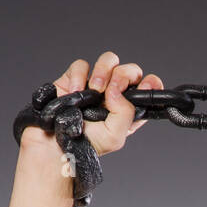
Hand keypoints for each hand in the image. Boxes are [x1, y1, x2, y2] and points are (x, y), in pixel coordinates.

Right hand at [19, 51, 163, 157]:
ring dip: (104, 71)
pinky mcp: (75, 79)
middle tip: (112, 91)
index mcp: (128, 110)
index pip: (148, 89)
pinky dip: (79, 76)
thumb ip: (125, 114)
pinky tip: (75, 91)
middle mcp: (114, 95)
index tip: (146, 87)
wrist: (55, 145)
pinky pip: (82, 65)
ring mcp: (95, 85)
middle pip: (129, 70)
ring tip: (95, 90)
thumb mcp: (114, 137)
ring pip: (109, 60)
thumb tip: (117, 91)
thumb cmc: (85, 145)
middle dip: (124, 75)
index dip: (151, 84)